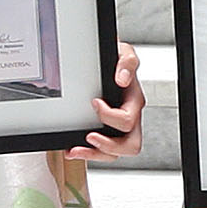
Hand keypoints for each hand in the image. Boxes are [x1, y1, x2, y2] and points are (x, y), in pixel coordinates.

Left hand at [70, 40, 146, 159]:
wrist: (102, 59)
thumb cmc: (115, 58)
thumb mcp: (123, 52)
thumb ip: (127, 62)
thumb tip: (123, 79)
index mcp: (134, 102)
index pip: (127, 120)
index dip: (110, 116)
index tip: (95, 102)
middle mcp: (128, 117)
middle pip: (130, 145)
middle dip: (108, 145)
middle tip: (90, 136)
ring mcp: (117, 127)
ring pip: (115, 153)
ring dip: (95, 154)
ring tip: (77, 149)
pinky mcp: (105, 130)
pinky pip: (100, 151)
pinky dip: (86, 153)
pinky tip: (72, 148)